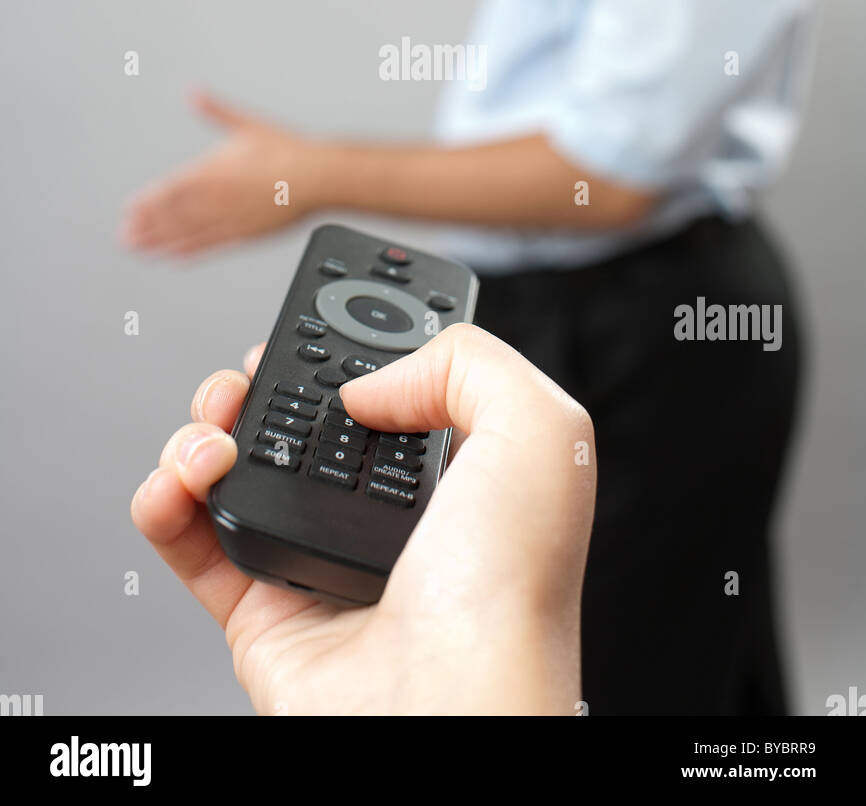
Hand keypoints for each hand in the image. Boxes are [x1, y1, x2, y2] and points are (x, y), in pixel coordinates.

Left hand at [120, 90, 322, 256]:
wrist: (318, 177)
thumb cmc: (287, 151)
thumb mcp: (247, 124)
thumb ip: (215, 111)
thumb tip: (194, 93)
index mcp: (215, 170)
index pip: (172, 189)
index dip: (148, 202)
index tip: (128, 210)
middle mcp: (219, 197)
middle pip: (175, 215)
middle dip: (148, 226)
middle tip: (125, 236)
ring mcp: (232, 218)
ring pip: (189, 233)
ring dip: (162, 242)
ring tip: (142, 250)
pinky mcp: (247, 233)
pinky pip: (213, 246)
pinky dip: (193, 252)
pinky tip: (178, 258)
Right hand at [130, 324, 595, 715]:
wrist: (445, 714)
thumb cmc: (510, 597)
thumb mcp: (541, 429)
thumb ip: (468, 358)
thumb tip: (368, 384)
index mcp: (460, 472)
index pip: (399, 385)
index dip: (359, 343)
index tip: (328, 315)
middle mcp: (389, 517)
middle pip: (306, 418)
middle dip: (269, 377)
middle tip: (260, 367)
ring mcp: (320, 561)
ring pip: (240, 468)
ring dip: (206, 427)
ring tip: (215, 431)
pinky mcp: (260, 610)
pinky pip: (190, 538)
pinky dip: (164, 496)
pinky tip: (180, 478)